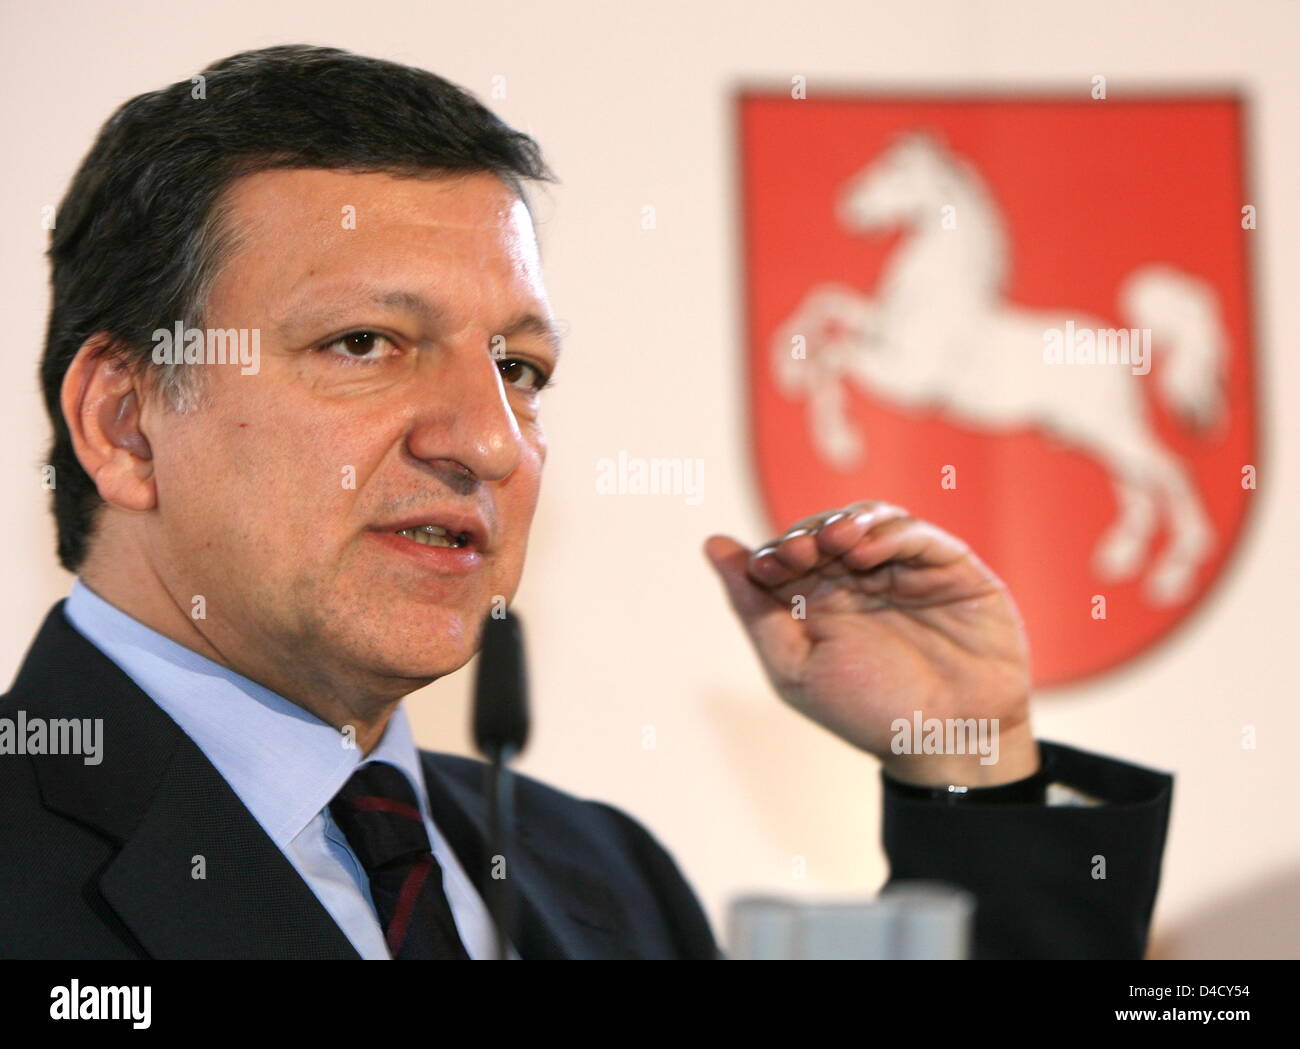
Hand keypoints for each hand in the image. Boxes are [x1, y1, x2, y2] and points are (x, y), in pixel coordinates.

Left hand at [704, 501, 1038, 787]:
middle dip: (808, 535)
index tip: (765, 566)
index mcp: (817, 601)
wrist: (950, 742)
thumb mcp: (796, 667)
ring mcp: (904, 569)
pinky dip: (890, 533)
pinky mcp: (949, 566)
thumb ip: (754, 608)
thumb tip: (713, 544)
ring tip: (835, 540)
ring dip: (845, 523)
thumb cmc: (870, 712)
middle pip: (824, 531)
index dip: (775, 552)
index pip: (787, 555)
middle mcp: (859, 579)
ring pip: (868, 520)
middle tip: (801, 551)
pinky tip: (867, 550)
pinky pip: (916, 534)